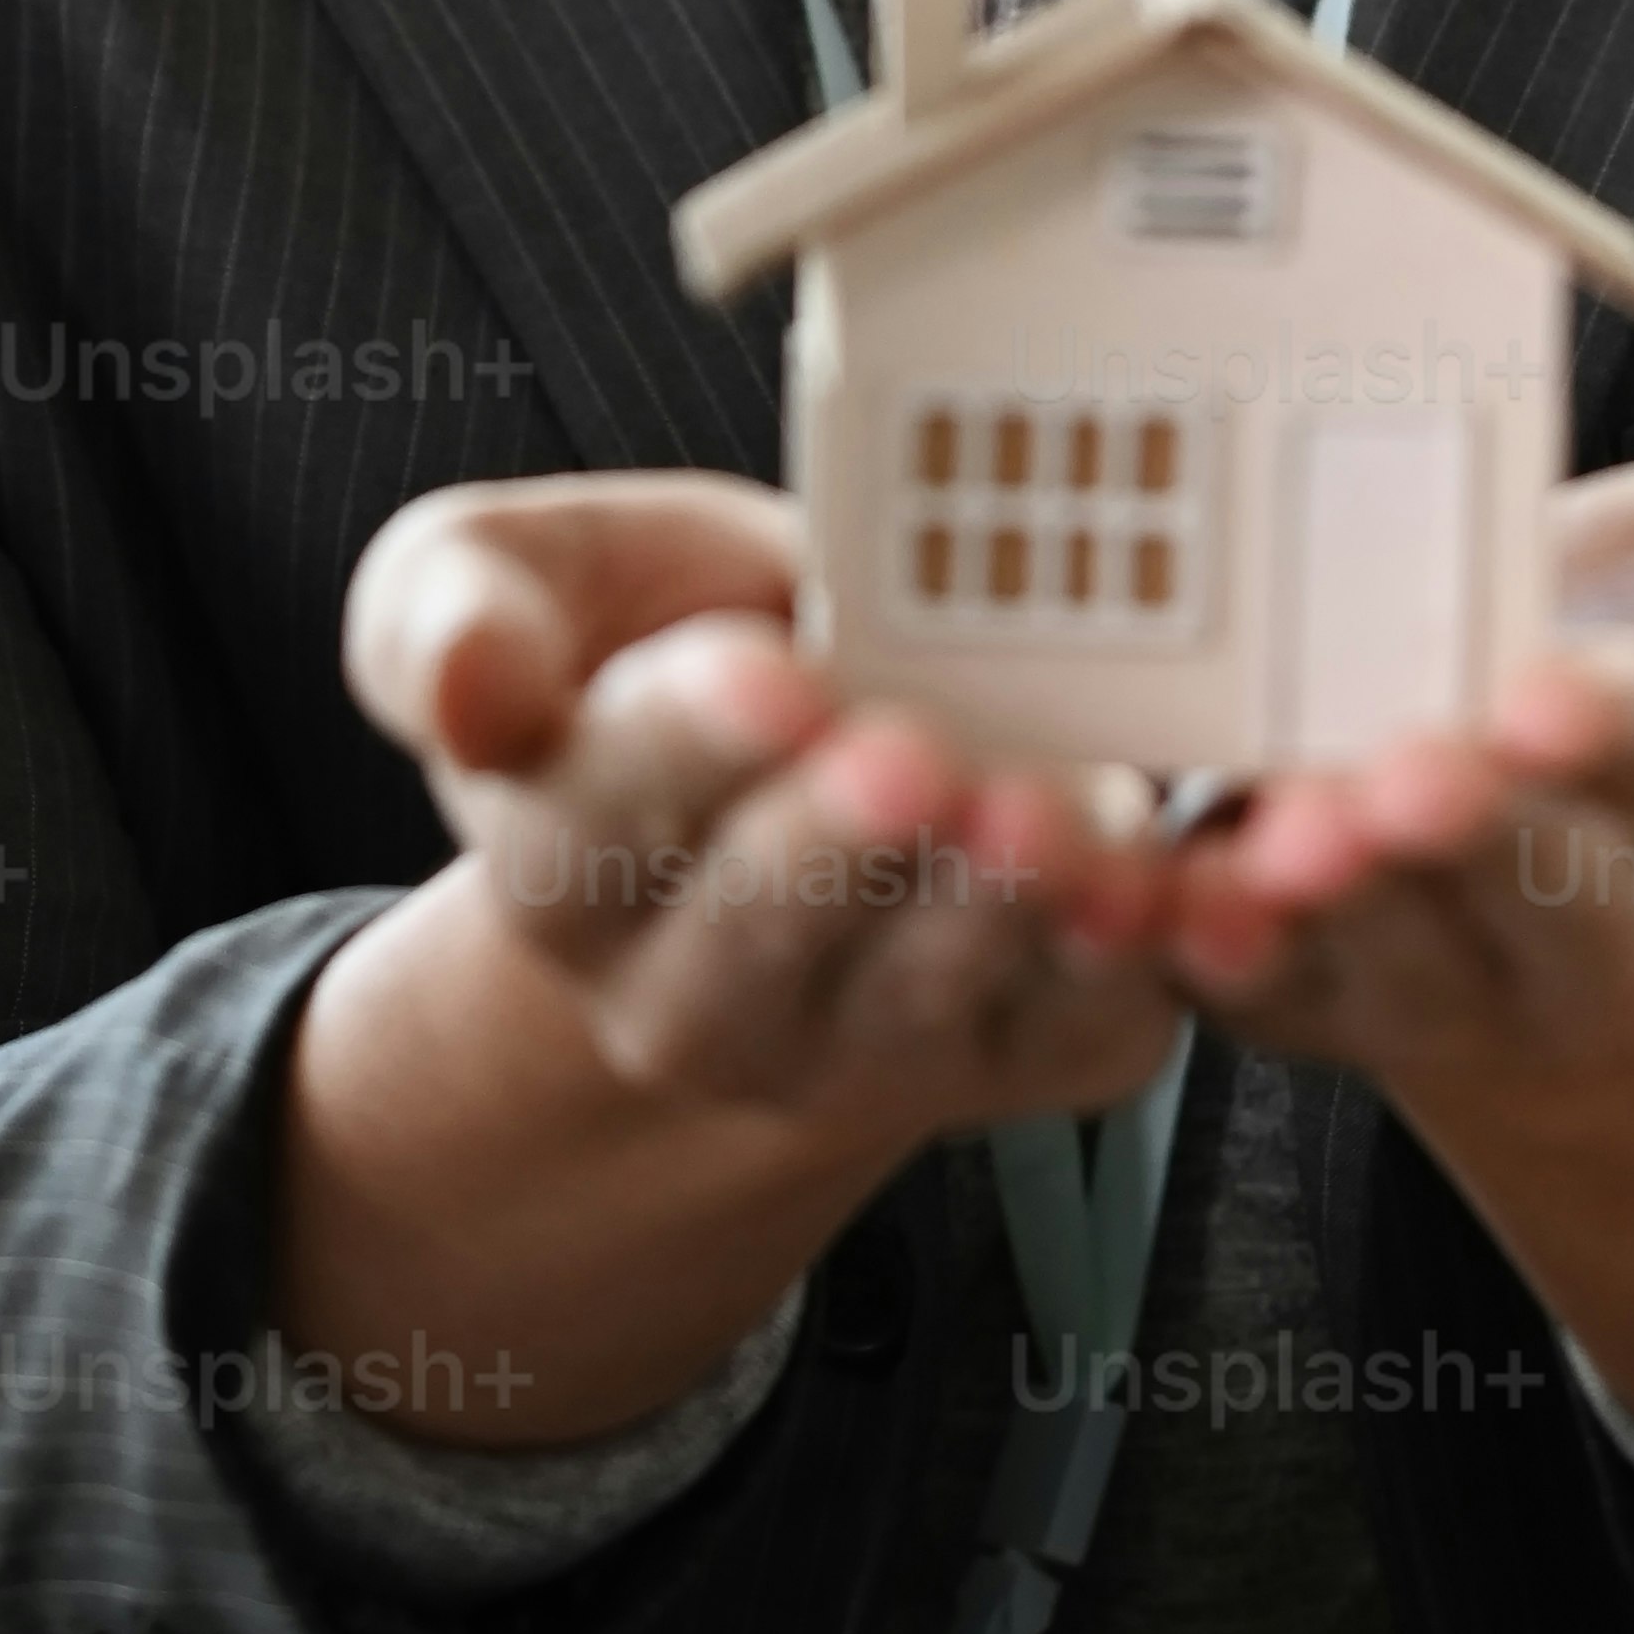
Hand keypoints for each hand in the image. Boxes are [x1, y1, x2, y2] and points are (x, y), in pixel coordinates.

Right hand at [338, 467, 1184, 1142]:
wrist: (789, 754)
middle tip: (916, 753)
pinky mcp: (1020, 1052)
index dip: (694, 747)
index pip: (610, 818)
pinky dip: (1148, 958)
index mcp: (565, 873)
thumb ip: (447, 618)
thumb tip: (464, 684)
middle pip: (767, 936)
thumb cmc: (642, 641)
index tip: (765, 672)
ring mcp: (864, 1043)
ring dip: (1004, 911)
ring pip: (933, 992)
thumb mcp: (498, 581)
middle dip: (848, 845)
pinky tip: (1186, 889)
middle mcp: (700, 998)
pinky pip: (1085, 1021)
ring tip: (1057, 819)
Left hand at [1146, 463, 1633, 1451]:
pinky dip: (1190, 949)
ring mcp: (1468, 981)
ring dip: (1322, 908)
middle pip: (1552, 904)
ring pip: (1394, 962)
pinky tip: (1142, 895)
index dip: (1632, 741)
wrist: (1573, 722)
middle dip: (1471, 840)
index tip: (1552, 691)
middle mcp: (1627, 942)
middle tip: (1399, 773)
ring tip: (1269, 842)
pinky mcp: (1329, 996)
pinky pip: (1256, 995)